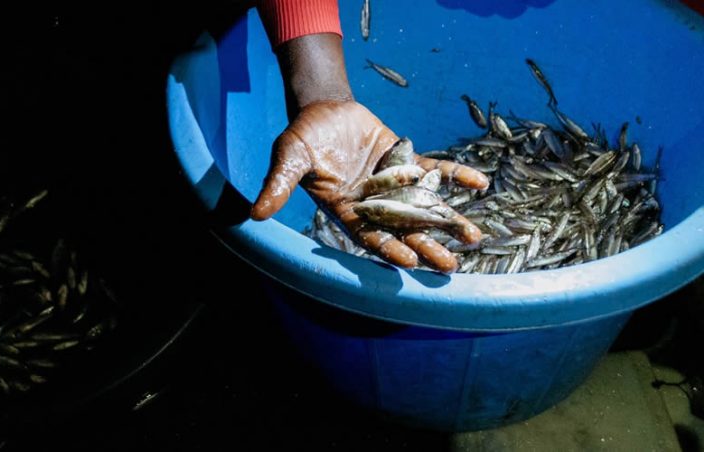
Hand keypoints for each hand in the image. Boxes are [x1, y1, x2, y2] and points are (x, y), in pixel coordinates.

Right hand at [250, 100, 488, 271]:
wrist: (323, 109)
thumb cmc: (302, 137)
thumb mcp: (288, 158)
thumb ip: (278, 185)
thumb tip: (255, 214)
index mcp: (346, 211)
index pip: (369, 235)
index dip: (388, 247)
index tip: (410, 262)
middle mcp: (373, 204)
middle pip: (403, 229)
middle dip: (426, 246)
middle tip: (451, 265)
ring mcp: (392, 184)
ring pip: (424, 206)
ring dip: (448, 220)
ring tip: (472, 236)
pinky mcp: (405, 162)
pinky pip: (433, 171)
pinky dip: (455, 176)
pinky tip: (479, 183)